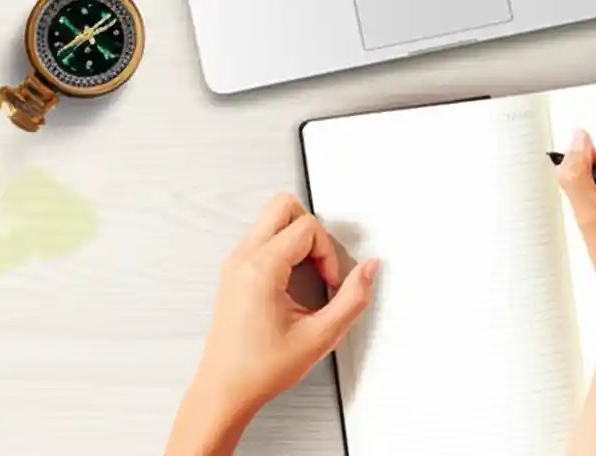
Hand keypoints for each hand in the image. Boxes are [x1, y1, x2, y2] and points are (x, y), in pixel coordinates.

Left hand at [167, 195, 377, 454]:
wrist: (225, 389)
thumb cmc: (260, 368)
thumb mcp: (320, 337)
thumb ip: (353, 299)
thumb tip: (370, 269)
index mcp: (260, 269)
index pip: (306, 228)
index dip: (329, 253)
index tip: (331, 283)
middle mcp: (243, 259)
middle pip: (283, 205)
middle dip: (312, 229)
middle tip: (321, 264)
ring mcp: (235, 263)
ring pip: (271, 219)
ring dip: (297, 240)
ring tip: (308, 276)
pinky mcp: (234, 272)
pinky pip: (262, 239)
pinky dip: (284, 250)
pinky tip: (293, 283)